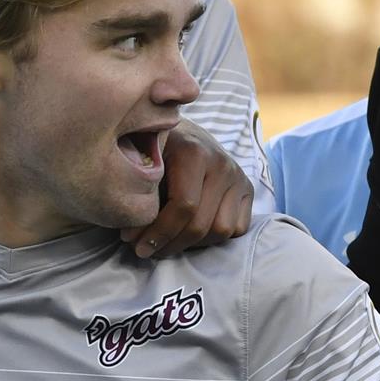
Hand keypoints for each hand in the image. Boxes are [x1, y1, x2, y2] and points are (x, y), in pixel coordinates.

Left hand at [129, 122, 253, 257]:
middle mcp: (222, 164)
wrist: (180, 131)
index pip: (184, 207)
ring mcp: (237, 176)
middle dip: (169, 244)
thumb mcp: (140, 160)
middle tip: (144, 249)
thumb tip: (133, 233)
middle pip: (201, 224)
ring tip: (165, 242)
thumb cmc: (152, 147)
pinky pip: (237, 228)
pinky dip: (212, 238)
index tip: (133, 243)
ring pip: (221, 230)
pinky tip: (187, 233)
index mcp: (194, 152)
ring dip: (191, 245)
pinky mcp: (246, 189)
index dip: (158, 233)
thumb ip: (140, 191)